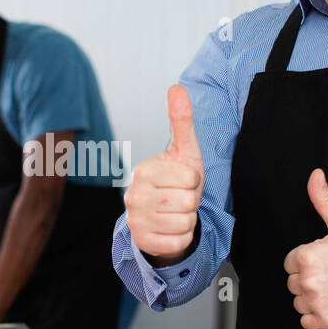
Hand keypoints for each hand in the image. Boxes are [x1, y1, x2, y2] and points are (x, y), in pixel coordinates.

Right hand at [125, 85, 204, 264]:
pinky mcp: (143, 242)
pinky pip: (179, 242)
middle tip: (180, 197)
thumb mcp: (183, 151)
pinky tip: (172, 228)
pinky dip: (182, 238)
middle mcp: (134, 195)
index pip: (189, 177)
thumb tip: (177, 86)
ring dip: (187, 219)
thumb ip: (181, 120)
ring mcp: (136, 220)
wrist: (163, 216)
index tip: (182, 181)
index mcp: (143, 171)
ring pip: (185, 223)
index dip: (193, 180)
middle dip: (191, 201)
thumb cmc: (176, 181)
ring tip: (176, 212)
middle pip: (188, 201)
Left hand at [284, 169, 327, 328]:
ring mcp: (316, 303)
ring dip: (313, 300)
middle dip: (311, 280)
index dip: (309, 261)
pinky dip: (318, 318)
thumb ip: (323, 199)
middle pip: (293, 283)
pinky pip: (306, 322)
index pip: (290, 262)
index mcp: (307, 255)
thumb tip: (315, 175)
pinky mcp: (326, 322)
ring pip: (299, 303)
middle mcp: (308, 280)